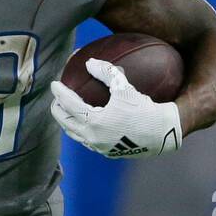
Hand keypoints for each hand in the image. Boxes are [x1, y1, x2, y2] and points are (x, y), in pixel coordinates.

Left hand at [50, 58, 181, 158]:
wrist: (161, 134)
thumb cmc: (144, 109)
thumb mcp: (125, 88)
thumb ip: (106, 73)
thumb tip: (89, 62)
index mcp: (93, 121)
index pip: (69, 105)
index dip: (60, 93)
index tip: (54, 84)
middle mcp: (92, 137)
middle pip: (65, 122)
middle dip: (58, 109)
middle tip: (56, 99)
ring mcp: (98, 147)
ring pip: (74, 134)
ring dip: (67, 122)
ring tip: (66, 112)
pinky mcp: (106, 152)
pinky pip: (87, 141)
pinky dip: (80, 130)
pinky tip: (84, 124)